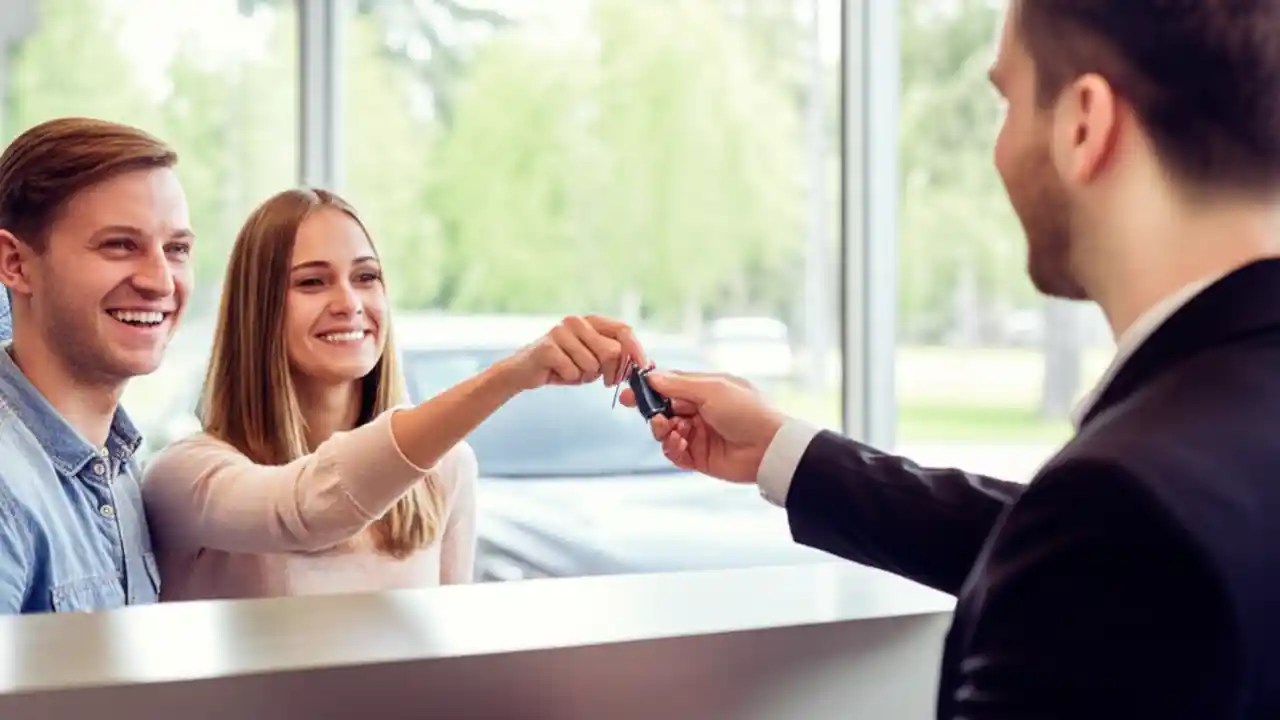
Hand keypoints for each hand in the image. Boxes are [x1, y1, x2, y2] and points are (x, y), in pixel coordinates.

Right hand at [502, 315, 647, 391]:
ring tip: (571, 371)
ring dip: (585, 376)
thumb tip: (647, 364)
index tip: (642, 368)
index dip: (635, 350)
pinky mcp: (547, 348)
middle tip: (603, 380)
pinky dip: (570, 379)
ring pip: (592, 365)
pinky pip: (574, 372)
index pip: (623, 329)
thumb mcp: (594, 360)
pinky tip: (557, 372)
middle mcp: (576, 321)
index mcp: (591, 321)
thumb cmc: (564, 366)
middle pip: (612, 351)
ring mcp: (560, 332)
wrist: (524, 372)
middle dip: (611, 372)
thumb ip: (616, 358)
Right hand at [619, 370, 784, 483]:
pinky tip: (679, 443)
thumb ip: (679, 384)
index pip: (669, 386)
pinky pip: (674, 453)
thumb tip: (652, 377)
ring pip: (664, 432)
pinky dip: (671, 448)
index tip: (630, 390)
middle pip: (662, 409)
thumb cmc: (747, 411)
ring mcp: (697, 435)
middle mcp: (698, 411)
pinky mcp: (698, 457)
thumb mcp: (712, 389)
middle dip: (652, 411)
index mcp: (704, 390)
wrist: (769, 447)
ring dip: (661, 430)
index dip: (649, 388)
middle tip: (645, 413)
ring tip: (669, 430)